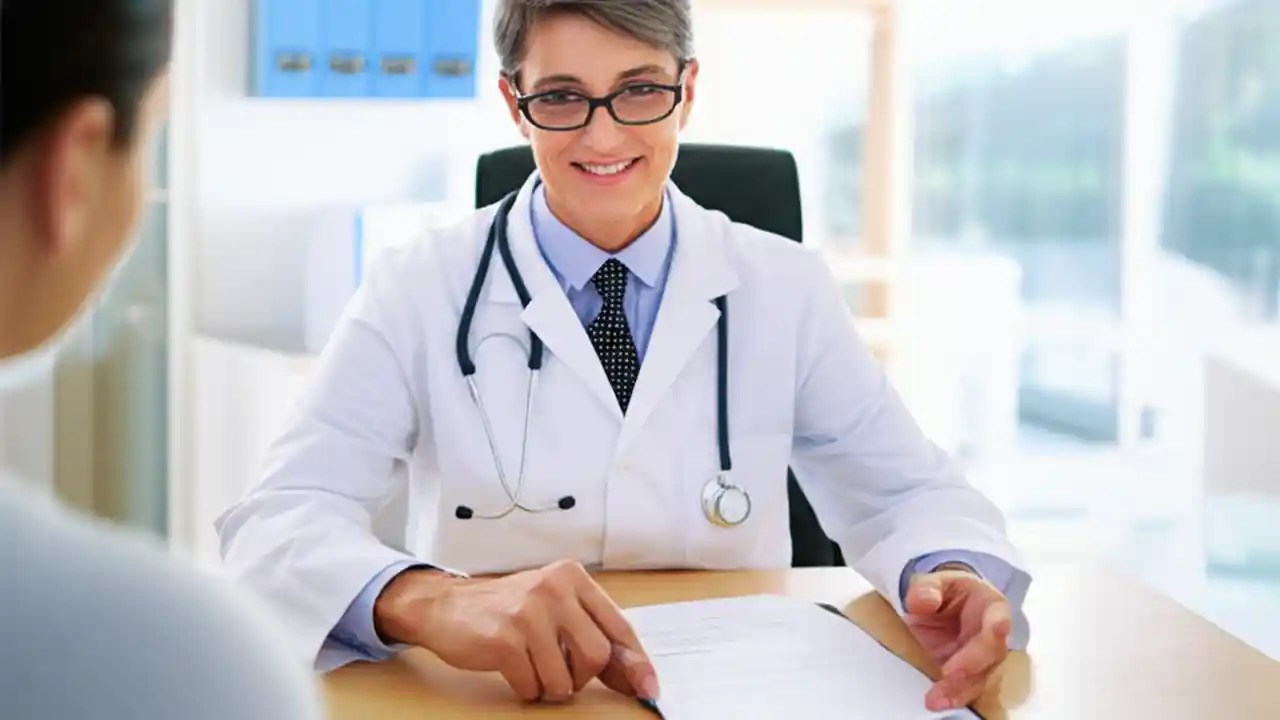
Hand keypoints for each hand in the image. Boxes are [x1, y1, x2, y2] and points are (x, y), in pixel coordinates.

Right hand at [374, 559, 658, 703]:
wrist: (446, 606)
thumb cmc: (507, 610)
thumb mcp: (554, 607)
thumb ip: (592, 633)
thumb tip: (636, 675)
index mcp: (573, 578)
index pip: (618, 626)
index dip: (635, 662)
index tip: (647, 687)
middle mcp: (554, 589)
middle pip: (596, 656)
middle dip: (581, 677)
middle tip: (559, 672)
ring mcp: (528, 612)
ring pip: (565, 678)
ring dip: (550, 686)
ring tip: (532, 667)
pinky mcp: (504, 639)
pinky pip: (533, 685)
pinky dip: (526, 688)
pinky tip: (513, 669)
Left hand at [904, 567, 1011, 711]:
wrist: (943, 604)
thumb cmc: (946, 591)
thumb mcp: (934, 581)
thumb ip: (927, 588)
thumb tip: (923, 602)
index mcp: (992, 608)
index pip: (998, 623)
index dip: (990, 637)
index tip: (978, 647)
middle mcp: (995, 637)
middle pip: (989, 657)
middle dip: (969, 671)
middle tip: (945, 678)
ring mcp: (984, 658)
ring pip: (980, 679)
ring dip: (960, 691)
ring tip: (936, 700)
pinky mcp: (970, 674)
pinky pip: (966, 688)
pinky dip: (953, 697)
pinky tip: (937, 703)